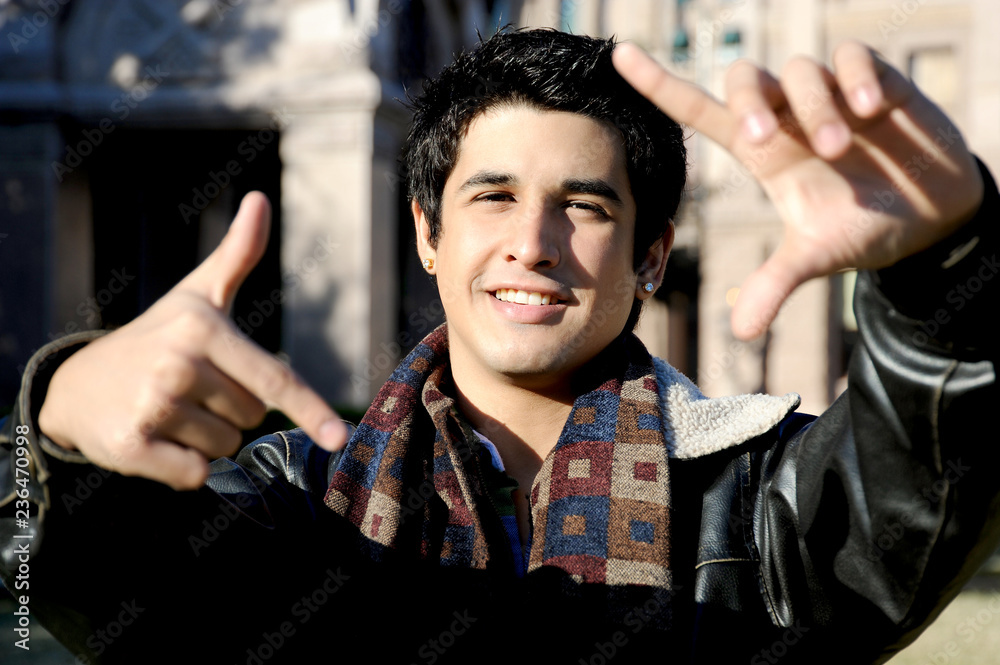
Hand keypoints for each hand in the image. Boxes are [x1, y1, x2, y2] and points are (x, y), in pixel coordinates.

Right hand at [38, 192, 347, 489]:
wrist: (78, 384)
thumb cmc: (157, 336)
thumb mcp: (197, 295)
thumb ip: (237, 254)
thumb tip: (259, 198)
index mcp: (203, 329)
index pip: (274, 378)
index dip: (311, 409)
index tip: (339, 437)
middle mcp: (178, 365)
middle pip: (253, 416)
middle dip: (232, 410)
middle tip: (191, 389)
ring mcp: (153, 406)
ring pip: (225, 446)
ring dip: (207, 438)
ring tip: (170, 411)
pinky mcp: (131, 447)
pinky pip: (195, 474)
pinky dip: (184, 467)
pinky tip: (156, 439)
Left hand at [613, 41, 983, 339]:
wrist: (935, 220)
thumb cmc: (865, 228)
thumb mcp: (817, 256)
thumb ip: (776, 284)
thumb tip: (740, 333)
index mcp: (762, 152)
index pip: (701, 111)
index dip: (659, 84)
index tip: (622, 55)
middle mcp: (788, 118)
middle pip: (744, 78)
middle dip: (747, 100)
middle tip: (761, 137)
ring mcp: (829, 96)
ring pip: (799, 71)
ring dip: (813, 107)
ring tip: (841, 147)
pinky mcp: (875, 81)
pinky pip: (851, 56)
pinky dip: (855, 78)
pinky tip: (872, 110)